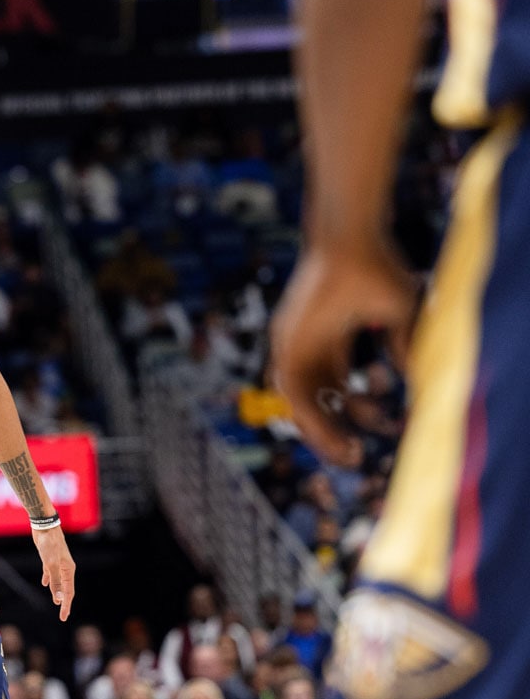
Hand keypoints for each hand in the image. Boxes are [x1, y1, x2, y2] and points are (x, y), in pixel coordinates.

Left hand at [32, 524, 74, 621]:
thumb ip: (56, 582)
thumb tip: (60, 599)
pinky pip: (50, 572)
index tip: (63, 617)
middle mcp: (65, 568)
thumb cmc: (49, 544)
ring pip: (59, 581)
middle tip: (63, 616)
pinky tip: (44, 584)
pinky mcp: (49, 558)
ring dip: (58, 592)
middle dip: (64, 602)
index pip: (69, 593)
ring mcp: (57, 563)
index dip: (66, 606)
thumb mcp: (51, 564)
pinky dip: (48, 579)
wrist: (44, 525)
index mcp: (68, 570)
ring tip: (56, 602)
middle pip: (66, 589)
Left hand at [271, 245, 414, 463]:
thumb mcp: (399, 313)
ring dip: (322, 432)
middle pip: (318, 399)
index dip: (358, 410)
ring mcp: (293, 346)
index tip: (383, 427)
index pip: (338, 386)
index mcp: (331, 337)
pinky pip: (291, 391)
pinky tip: (332, 433)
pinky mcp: (284, 344)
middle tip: (357, 455)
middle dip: (335, 429)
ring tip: (349, 454)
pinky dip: (309, 414)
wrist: (350, 244)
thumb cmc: (376, 267)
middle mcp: (309, 345)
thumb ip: (407, 343)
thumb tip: (413, 374)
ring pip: (302, 402)